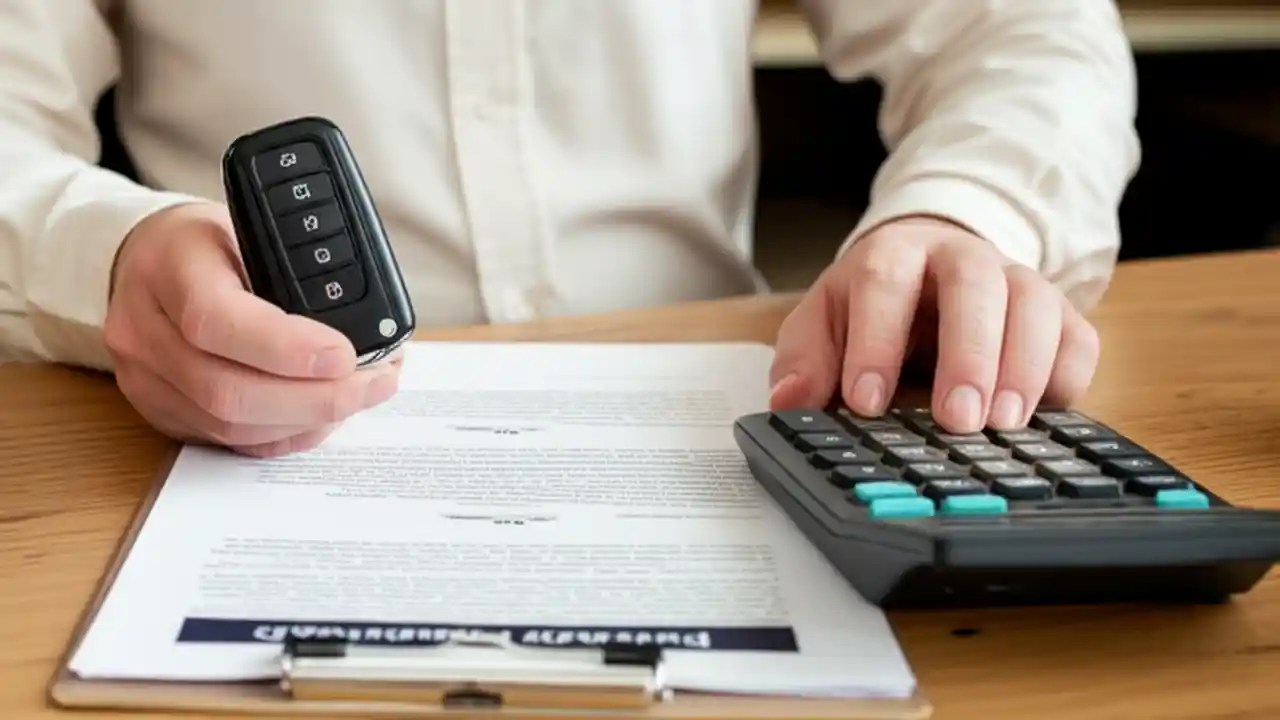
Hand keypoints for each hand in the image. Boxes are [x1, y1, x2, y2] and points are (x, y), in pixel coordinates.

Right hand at [104, 202, 401, 456]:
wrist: (148, 263)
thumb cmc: (209, 243)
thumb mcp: (251, 228)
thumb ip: (298, 270)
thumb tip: (370, 330)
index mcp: (168, 267)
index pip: (216, 320)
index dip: (286, 348)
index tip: (345, 355)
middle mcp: (144, 329)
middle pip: (227, 390)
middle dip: (316, 398)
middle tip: (374, 384)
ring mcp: (146, 378)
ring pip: (230, 425)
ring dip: (307, 420)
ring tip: (359, 396)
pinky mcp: (161, 412)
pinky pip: (228, 441)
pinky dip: (284, 435)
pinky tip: (321, 416)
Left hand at [769, 217, 1099, 432]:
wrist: (931, 266)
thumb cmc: (872, 304)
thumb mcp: (824, 323)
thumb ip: (805, 358)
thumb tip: (789, 401)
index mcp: (894, 254)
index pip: (884, 283)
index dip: (875, 342)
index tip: (865, 403)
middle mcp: (961, 257)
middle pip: (974, 287)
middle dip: (967, 355)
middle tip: (956, 421)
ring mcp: (1015, 281)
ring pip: (1035, 305)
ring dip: (1023, 366)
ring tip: (1004, 424)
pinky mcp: (1058, 313)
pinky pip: (1078, 337)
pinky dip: (1067, 376)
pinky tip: (1047, 414)